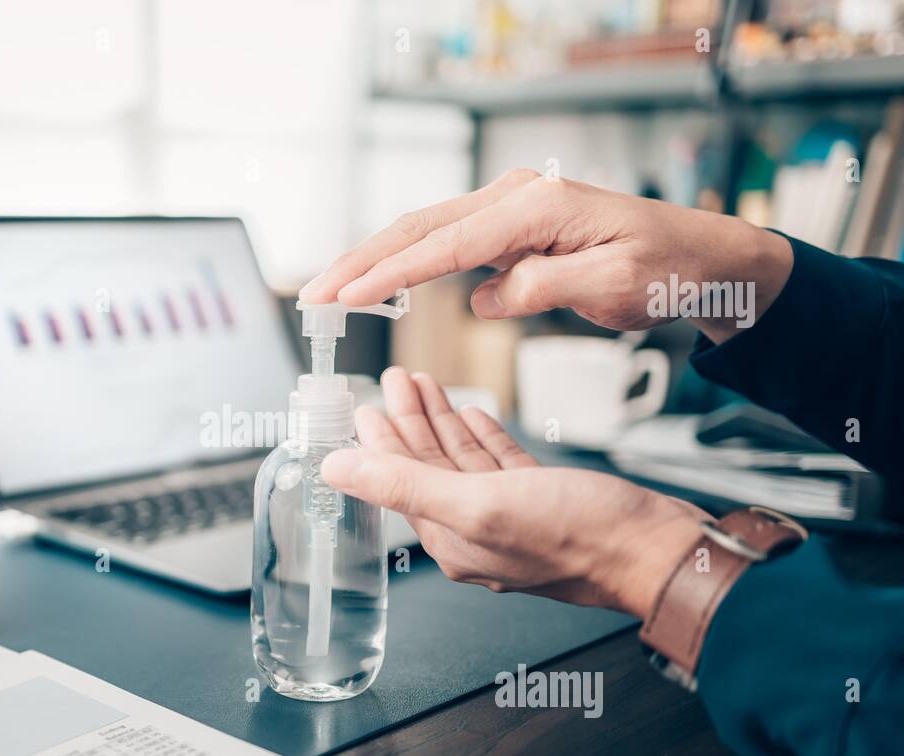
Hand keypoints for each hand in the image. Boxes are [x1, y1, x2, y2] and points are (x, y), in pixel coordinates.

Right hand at [300, 169, 792, 342]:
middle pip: (419, 228)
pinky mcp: (512, 228)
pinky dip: (407, 266)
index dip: (391, 276)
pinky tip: (380, 287)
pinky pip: (446, 244)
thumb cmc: (666, 266)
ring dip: (375, 263)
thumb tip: (487, 296)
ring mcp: (511, 209)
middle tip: (313, 296)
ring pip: (425, 233)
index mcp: (536, 207)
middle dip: (361, 262)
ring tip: (330, 293)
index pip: (446, 245)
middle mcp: (515, 197)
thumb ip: (544, 287)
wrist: (702, 253)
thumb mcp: (614, 284)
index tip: (346, 298)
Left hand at [321, 368, 706, 618]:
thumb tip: (334, 470)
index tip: (363, 404)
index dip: (379, 440)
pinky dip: (483, 437)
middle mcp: (475, 530)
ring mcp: (511, 516)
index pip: (399, 481)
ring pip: (462, 462)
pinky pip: (500, 465)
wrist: (657, 550)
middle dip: (408, 421)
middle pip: (427, 467)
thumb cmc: (578, 534)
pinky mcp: (545, 502)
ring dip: (441, 422)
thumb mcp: (477, 504)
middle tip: (393, 379)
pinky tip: (473, 413)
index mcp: (451, 538)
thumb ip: (402, 484)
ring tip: (422, 383)